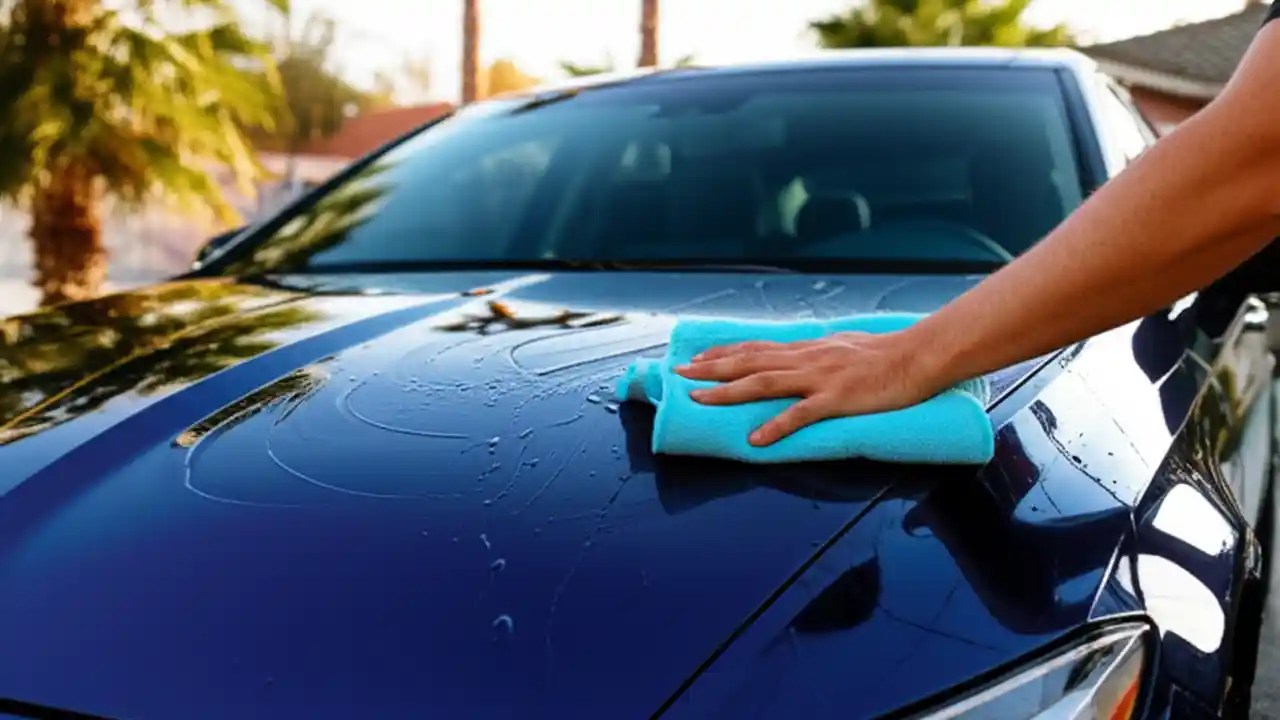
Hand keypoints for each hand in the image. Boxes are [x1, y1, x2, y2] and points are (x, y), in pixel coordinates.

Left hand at [675, 331, 937, 446]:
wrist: (919, 356)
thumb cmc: (886, 354)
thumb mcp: (843, 346)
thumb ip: (818, 354)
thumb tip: (799, 358)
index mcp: (807, 349)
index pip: (756, 348)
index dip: (723, 353)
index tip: (696, 358)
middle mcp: (806, 359)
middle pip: (749, 362)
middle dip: (711, 369)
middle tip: (679, 375)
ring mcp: (820, 378)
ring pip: (764, 383)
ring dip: (729, 392)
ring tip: (700, 400)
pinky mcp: (837, 399)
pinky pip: (801, 414)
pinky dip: (776, 425)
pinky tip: (756, 439)